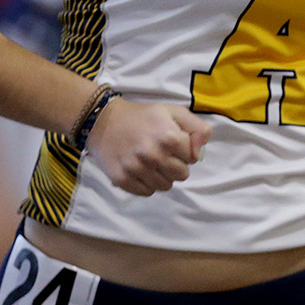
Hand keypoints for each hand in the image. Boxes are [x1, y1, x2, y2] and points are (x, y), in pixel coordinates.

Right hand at [85, 99, 210, 194]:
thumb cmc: (143, 116)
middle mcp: (153, 155)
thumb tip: (201, 152)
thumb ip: (197, 128)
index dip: (185, 151)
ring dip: (162, 177)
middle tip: (164, 155)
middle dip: (176, 166)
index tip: (174, 145)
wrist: (103, 121)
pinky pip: (147, 192)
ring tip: (152, 163)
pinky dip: (147, 184)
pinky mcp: (122, 179)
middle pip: (182, 175)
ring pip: (165, 186)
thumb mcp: (174, 112)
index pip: (193, 158)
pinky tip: (141, 171)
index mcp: (169, 137)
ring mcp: (136, 168)